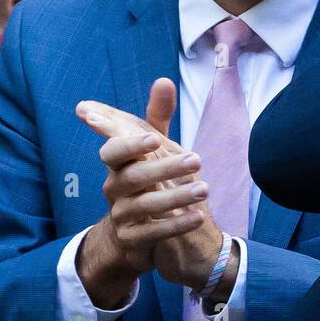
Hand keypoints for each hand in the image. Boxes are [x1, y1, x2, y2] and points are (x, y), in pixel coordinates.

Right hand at [78, 78, 226, 294]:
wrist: (130, 236)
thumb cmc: (143, 181)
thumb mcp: (150, 151)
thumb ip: (156, 118)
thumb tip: (163, 80)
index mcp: (118, 164)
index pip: (114, 150)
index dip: (130, 143)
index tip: (153, 137)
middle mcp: (115, 188)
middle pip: (134, 176)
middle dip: (165, 167)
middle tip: (197, 160)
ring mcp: (121, 215)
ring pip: (145, 205)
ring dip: (176, 197)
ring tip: (205, 188)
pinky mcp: (132, 240)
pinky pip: (153, 233)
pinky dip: (175, 225)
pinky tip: (198, 217)